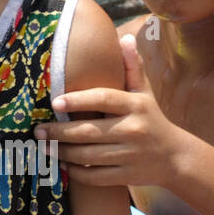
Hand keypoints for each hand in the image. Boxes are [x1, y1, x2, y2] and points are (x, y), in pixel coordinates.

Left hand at [34, 34, 178, 185]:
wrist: (176, 157)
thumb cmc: (153, 120)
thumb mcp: (146, 93)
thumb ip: (133, 67)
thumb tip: (123, 37)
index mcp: (136, 105)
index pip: (104, 98)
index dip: (78, 99)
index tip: (55, 101)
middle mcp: (133, 130)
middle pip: (89, 131)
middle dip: (59, 132)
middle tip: (37, 131)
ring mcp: (130, 155)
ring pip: (88, 156)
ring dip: (62, 153)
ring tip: (45, 148)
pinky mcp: (127, 176)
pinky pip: (95, 176)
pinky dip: (76, 173)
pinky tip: (64, 165)